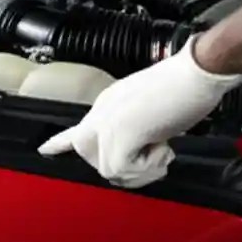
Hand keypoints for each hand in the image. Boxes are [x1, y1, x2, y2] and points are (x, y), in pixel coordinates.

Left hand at [38, 37, 241, 187]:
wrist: (198, 71)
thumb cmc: (186, 86)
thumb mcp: (153, 111)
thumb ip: (138, 130)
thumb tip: (143, 149)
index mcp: (108, 104)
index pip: (76, 128)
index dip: (60, 143)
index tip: (43, 151)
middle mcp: (101, 112)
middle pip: (90, 158)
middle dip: (120, 167)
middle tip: (153, 151)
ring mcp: (108, 122)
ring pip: (108, 170)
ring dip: (141, 170)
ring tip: (163, 146)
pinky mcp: (120, 133)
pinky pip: (122, 170)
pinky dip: (148, 168)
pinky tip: (165, 145)